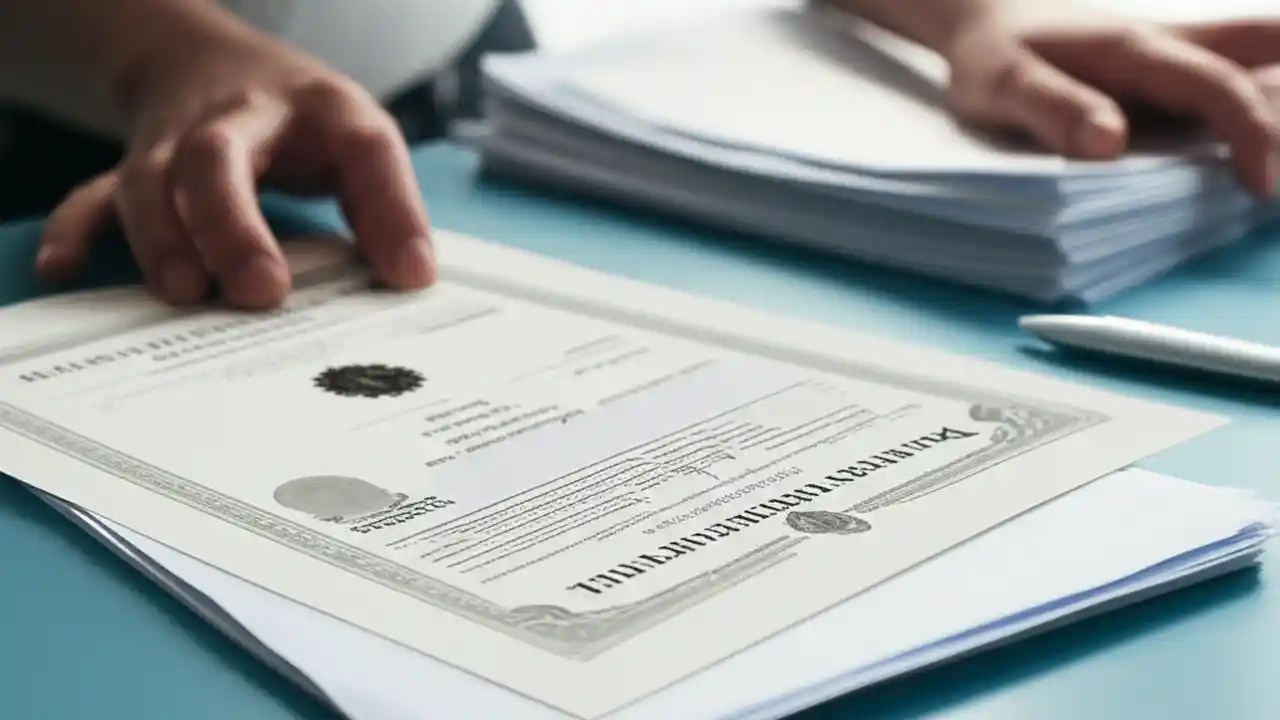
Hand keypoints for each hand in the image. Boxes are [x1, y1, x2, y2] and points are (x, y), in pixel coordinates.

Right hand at [36, 12, 433, 308]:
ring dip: (163, 237)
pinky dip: (76, 230)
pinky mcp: (135, 168)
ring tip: (184, 292)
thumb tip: (411, 278)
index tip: (405, 274)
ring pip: (152, 180)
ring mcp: (175, 141)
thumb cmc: (297, 117)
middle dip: (234, 226)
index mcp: (318, 110)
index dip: (388, 208)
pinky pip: (94, 195)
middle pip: (221, 160)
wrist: (205, 60)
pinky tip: (62, 268)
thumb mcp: (358, 142)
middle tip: (262, 292)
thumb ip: (388, 207)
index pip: (361, 146)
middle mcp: (237, 120)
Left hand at [942, 6, 1279, 194]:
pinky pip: (1231, 67)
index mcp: (1134, 51)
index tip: (1259, 186)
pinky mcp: (1170, 66)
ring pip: (1256, 47)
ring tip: (1271, 161)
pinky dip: (1254, 95)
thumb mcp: (1001, 85)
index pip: (1216, 87)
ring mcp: (1175, 51)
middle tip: (1274, 176)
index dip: (1249, 132)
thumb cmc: (993, 56)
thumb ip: (1053, 109)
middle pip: (1263, 47)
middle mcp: (1169, 43)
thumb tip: (1110, 143)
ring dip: (1279, 88)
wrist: (988, 15)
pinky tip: (1239, 146)